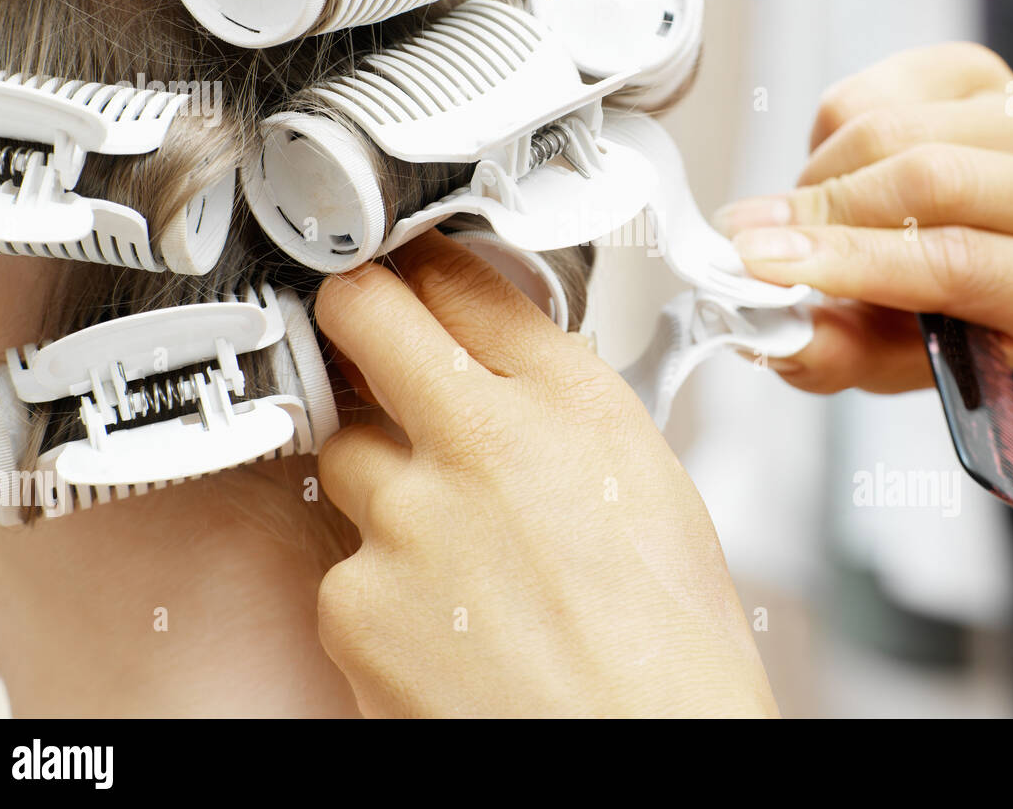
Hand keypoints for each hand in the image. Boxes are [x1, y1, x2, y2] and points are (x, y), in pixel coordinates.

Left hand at [312, 232, 776, 717]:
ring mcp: (409, 520)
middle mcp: (484, 441)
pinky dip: (378, 581)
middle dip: (358, 314)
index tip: (407, 269)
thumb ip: (565, 407)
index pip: (464, 282)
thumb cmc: (670, 643)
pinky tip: (441, 618)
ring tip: (450, 545)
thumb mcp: (652, 482)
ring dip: (382, 479)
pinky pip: (342, 562)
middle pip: (369, 320)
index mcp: (572, 402)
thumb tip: (508, 369)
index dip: (424, 265)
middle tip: (359, 323)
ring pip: (348, 454)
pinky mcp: (356, 601)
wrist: (643, 746)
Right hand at [713, 43, 1012, 393]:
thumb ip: (845, 357)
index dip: (848, 260)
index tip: (759, 262)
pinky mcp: (988, 73)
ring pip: (892, 127)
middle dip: (819, 209)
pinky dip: (830, 135)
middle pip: (927, 180)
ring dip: (819, 177)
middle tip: (750, 241)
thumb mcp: (910, 361)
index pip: (956, 263)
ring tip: (807, 221)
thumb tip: (776, 336)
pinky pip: (876, 88)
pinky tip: (842, 175)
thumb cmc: (965, 313)